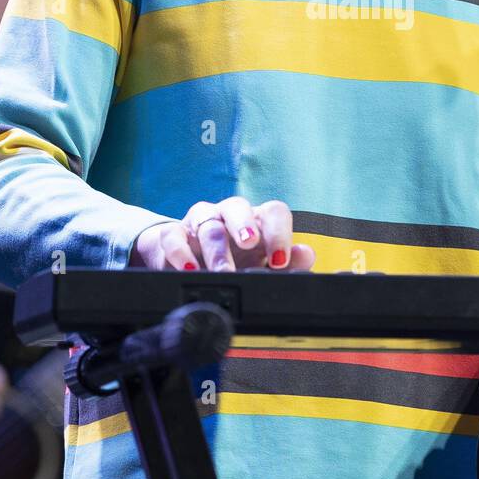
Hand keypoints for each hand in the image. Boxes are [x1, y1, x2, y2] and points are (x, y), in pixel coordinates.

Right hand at [128, 196, 316, 271]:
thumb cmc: (232, 261)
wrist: (186, 261)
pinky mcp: (173, 234)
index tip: (280, 260)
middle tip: (249, 245)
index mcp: (255, 220)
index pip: (273, 212)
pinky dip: (180, 251)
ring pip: (208, 223)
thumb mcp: (261, 264)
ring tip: (223, 272)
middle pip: (237, 206)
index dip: (278, 233)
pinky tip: (189, 268)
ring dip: (216, 250)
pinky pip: (173, 235)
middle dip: (244, 225)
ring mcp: (200, 222)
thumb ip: (287, 262)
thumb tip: (306, 254)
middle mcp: (228, 214)